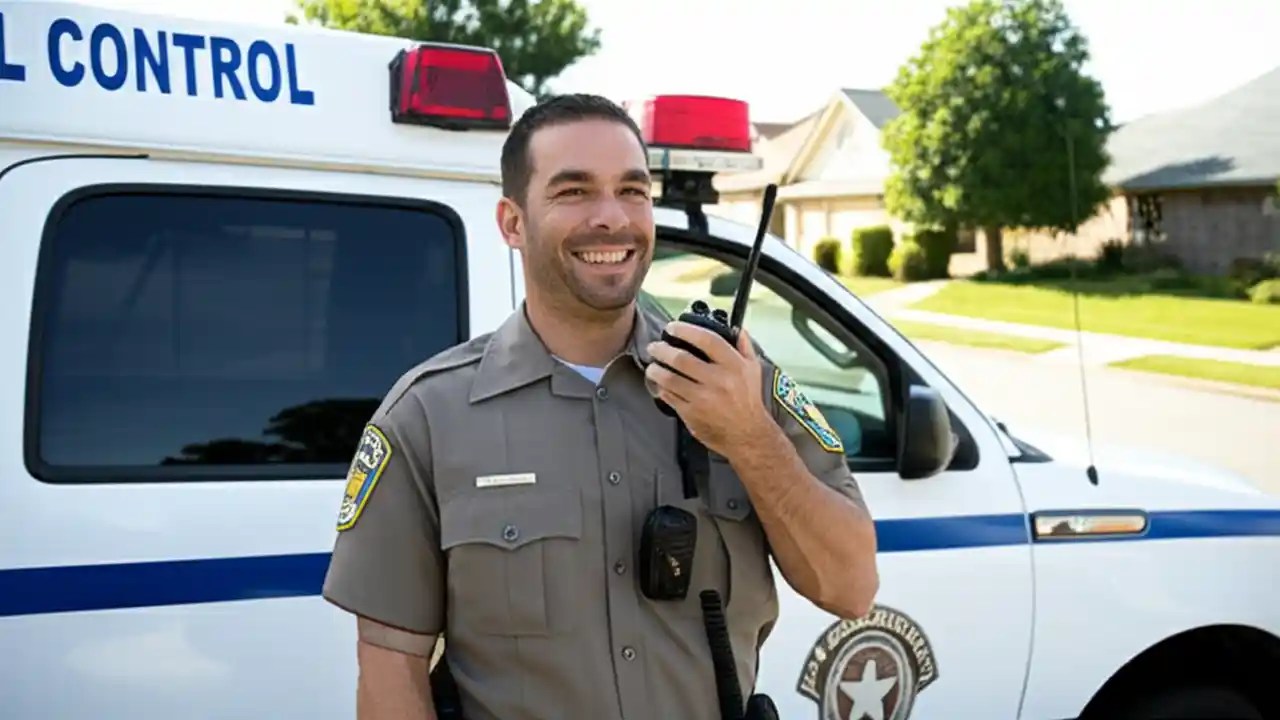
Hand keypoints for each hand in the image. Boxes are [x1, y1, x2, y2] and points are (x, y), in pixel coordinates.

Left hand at [645, 322, 773, 458]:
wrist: (747, 434)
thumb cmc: (748, 400)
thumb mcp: (753, 370)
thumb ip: (744, 347)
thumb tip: (737, 329)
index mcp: (734, 366)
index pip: (707, 340)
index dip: (685, 331)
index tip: (672, 328)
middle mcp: (718, 381)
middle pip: (681, 359)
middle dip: (662, 350)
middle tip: (654, 347)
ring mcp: (703, 398)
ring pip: (670, 378)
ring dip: (656, 370)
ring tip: (652, 366)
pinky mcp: (692, 414)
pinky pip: (669, 396)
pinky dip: (661, 388)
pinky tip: (660, 384)